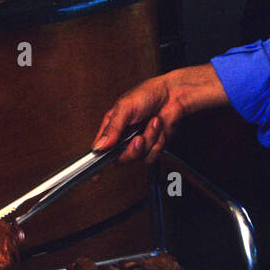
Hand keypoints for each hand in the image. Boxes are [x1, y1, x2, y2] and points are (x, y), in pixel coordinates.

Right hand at [92, 65, 228, 162]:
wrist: (174, 95)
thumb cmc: (148, 94)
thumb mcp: (125, 108)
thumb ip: (112, 128)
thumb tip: (99, 146)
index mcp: (112, 126)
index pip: (100, 148)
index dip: (97, 161)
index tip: (95, 175)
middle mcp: (124, 137)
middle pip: (120, 158)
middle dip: (132, 149)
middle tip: (139, 137)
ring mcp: (139, 142)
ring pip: (138, 157)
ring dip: (149, 140)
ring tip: (153, 122)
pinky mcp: (153, 146)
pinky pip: (152, 155)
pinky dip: (158, 142)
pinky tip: (160, 129)